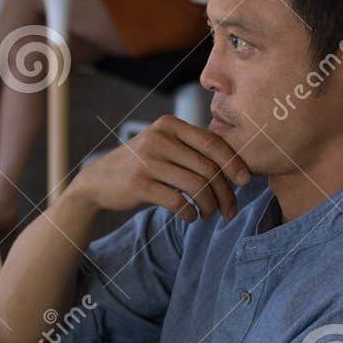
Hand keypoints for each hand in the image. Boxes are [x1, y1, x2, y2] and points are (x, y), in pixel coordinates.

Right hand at [70, 114, 249, 220]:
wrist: (98, 180)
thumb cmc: (142, 164)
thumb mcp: (163, 145)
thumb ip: (191, 148)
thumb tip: (237, 167)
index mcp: (170, 125)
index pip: (213, 142)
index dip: (234, 163)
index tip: (244, 182)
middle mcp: (159, 139)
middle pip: (208, 167)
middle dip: (225, 193)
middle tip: (230, 210)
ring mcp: (147, 161)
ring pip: (197, 186)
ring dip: (209, 206)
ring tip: (209, 214)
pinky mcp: (139, 184)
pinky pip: (177, 201)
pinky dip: (190, 213)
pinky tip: (191, 217)